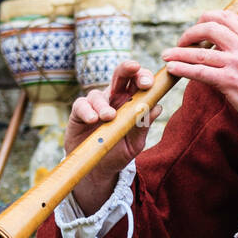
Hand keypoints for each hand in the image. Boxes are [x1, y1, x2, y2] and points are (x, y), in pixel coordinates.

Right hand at [65, 60, 160, 214]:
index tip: (149, 83)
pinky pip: (82, 105)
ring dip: (104, 104)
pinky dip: (87, 110)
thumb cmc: (119, 152)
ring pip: (99, 94)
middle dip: (127, 69)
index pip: (138, 83)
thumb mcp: (135, 143)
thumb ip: (143, 126)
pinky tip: (93, 119)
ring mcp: (96, 104)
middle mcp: (114, 99)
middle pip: (120, 76)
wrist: (98, 170)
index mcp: (131, 102)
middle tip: (134, 67)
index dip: (144, 77)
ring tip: (109, 117)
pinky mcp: (79, 113)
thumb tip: (158, 107)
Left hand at [161, 12, 237, 132]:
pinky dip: (182, 68)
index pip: (225, 16)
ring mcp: (237, 62)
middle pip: (209, 27)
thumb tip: (222, 39)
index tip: (197, 29)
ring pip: (200, 52)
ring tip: (166, 55)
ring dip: (179, 52)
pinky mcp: (229, 81)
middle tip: (182, 42)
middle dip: (190, 33)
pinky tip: (172, 68)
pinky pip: (199, 71)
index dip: (206, 19)